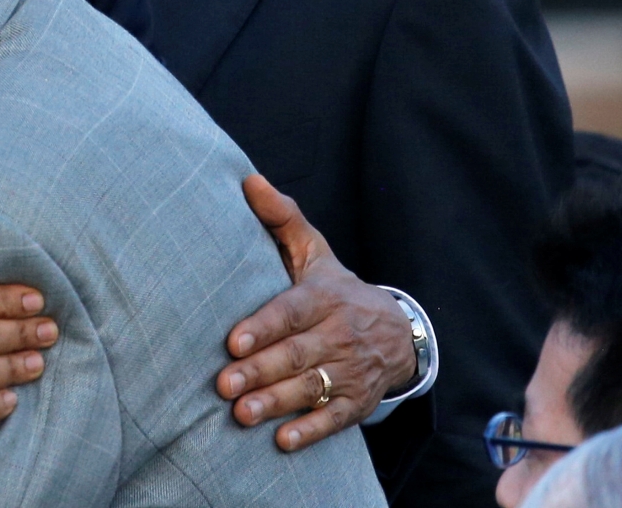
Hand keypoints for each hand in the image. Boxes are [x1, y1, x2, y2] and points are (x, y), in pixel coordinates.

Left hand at [217, 176, 416, 450]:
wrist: (397, 329)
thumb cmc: (335, 288)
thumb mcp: (314, 251)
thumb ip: (281, 218)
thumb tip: (248, 179)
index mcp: (324, 296)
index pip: (292, 312)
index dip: (263, 327)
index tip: (233, 342)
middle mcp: (340, 333)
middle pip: (296, 354)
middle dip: (259, 370)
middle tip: (224, 385)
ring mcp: (351, 370)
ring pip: (311, 387)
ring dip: (276, 402)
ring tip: (241, 413)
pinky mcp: (357, 401)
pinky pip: (335, 418)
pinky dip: (311, 430)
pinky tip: (283, 441)